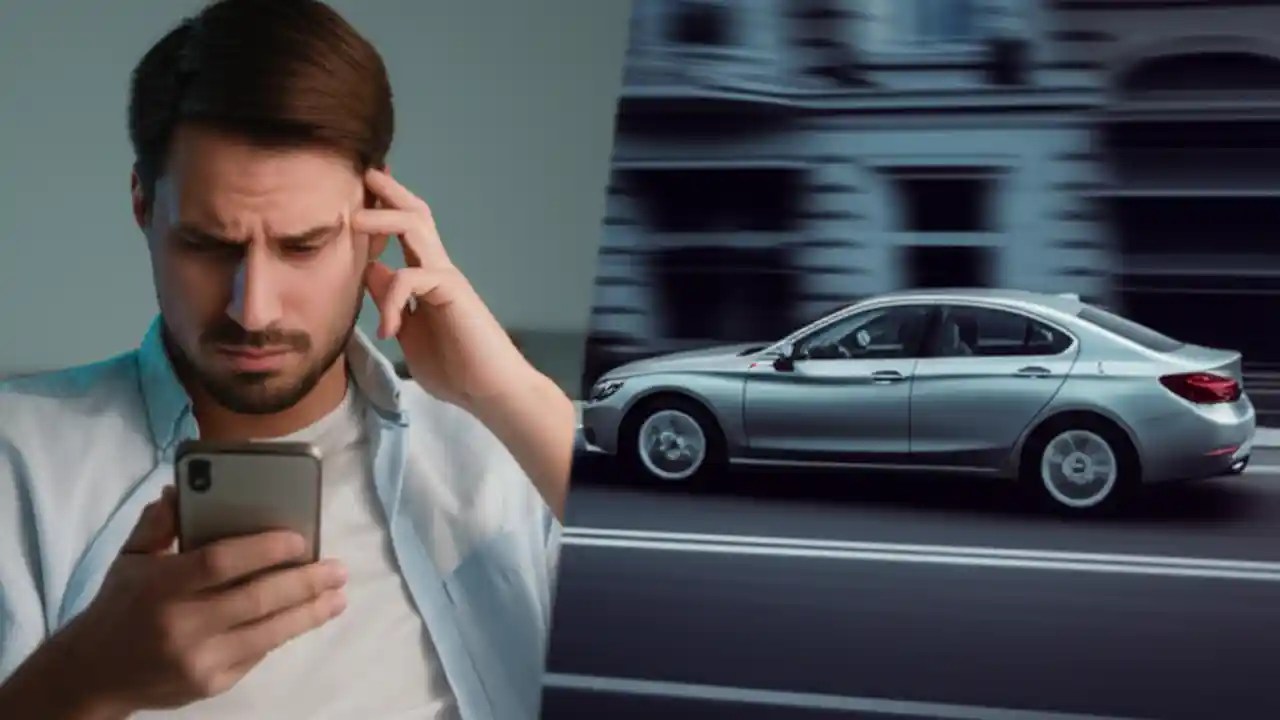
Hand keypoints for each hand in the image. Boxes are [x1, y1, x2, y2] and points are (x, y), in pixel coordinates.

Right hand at [53, 488, 346, 715]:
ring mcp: (198, 660)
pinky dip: (284, 631)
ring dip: (310, 612)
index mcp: (159, 586)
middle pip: (256, 599)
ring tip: (339, 595)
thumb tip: (183, 487)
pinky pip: (258, 653)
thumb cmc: (121, 605)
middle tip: (338, 568)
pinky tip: (306, 615)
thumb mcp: (131, 558)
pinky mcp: (210, 684)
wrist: (94, 674)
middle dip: (305, 581)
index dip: (265, 548)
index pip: (220, 562)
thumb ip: (158, 522)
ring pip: (268, 632)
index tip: (301, 538)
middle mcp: (180, 625)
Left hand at [354, 168, 533, 410]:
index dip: (382, 210)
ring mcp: (448, 279)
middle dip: (388, 192)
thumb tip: (370, 271)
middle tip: (363, 172)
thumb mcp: (409, 332)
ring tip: (353, 220)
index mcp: (428, 279)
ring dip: (383, 219)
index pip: (405, 232)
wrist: (492, 393)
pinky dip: (391, 298)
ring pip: (416, 228)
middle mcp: (439, 270)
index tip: (358, 191)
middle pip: (415, 214)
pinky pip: (413, 277)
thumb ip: (391, 301)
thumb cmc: (456, 370)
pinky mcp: (453, 293)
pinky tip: (387, 328)